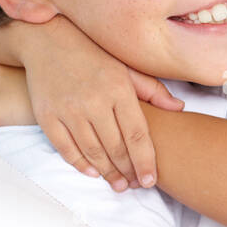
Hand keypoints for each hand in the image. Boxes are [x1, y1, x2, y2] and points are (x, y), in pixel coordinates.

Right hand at [15, 18, 183, 190]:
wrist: (47, 40)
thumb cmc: (93, 55)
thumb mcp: (127, 68)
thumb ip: (153, 90)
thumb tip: (180, 108)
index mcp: (118, 90)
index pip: (137, 135)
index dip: (145, 161)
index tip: (151, 180)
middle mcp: (94, 101)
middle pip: (115, 147)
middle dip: (128, 171)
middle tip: (136, 186)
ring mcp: (69, 109)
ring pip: (92, 151)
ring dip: (107, 172)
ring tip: (119, 185)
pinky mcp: (47, 115)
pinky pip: (65, 147)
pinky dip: (79, 163)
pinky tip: (92, 172)